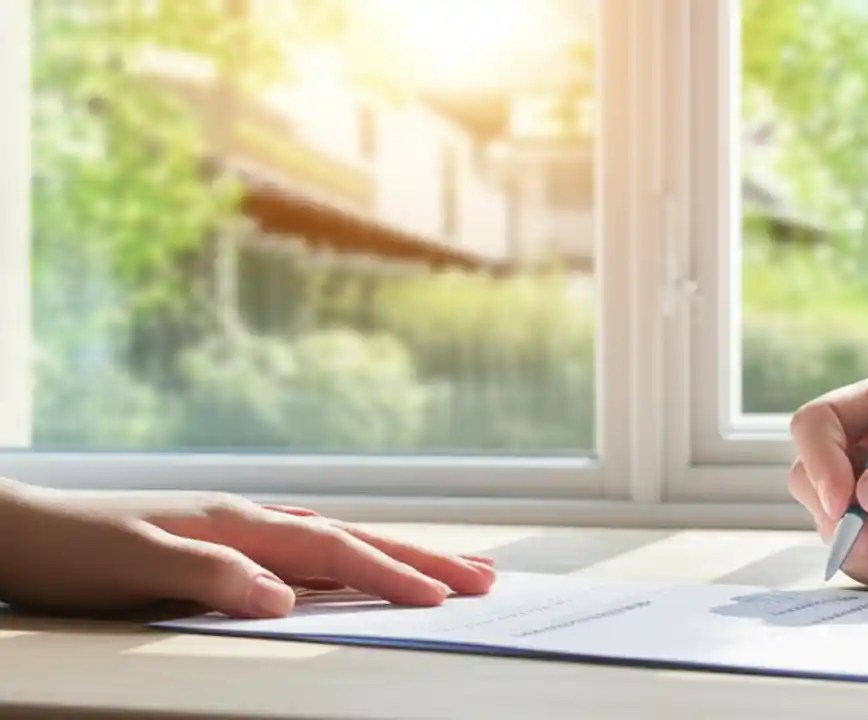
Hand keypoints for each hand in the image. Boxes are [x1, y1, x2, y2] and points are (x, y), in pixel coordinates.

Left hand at [0, 480, 494, 617]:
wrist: (21, 527)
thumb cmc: (73, 549)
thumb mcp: (135, 566)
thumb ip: (213, 578)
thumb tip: (286, 600)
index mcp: (239, 525)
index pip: (334, 554)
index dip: (390, 575)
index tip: (442, 597)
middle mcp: (252, 522)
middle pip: (355, 539)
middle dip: (421, 559)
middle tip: (484, 577)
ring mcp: (244, 530)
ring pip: (340, 541)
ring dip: (398, 554)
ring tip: (451, 567)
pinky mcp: (230, 544)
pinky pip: (313, 551)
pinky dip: (355, 559)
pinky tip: (363, 566)